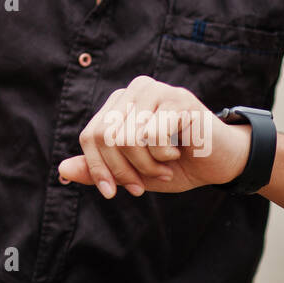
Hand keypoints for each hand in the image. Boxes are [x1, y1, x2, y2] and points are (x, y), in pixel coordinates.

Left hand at [57, 75, 251, 196]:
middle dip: (122, 170)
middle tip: (143, 184)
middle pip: (105, 136)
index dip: (96, 167)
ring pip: (127, 137)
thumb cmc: (177, 165)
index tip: (110, 192)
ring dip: (146, 165)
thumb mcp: (133, 172)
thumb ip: (99, 169)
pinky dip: (163, 155)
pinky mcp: (178, 99)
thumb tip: (62, 169)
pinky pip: (152, 135)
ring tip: (163, 167)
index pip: (90, 135)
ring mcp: (157, 91)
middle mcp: (135, 90)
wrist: (221, 163)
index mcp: (120, 103)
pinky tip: (177, 152)